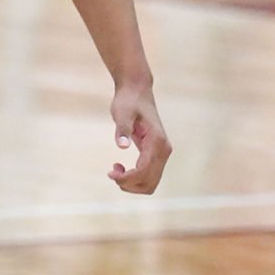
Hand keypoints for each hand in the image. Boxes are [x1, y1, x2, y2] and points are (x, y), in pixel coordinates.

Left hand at [106, 79, 171, 193]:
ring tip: (115, 171)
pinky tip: (121, 168)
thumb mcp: (122, 112)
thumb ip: (123, 129)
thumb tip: (122, 146)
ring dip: (132, 184)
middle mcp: (164, 150)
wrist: (137, 90)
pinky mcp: (157, 154)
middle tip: (112, 173)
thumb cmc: (128, 101)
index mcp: (157, 142)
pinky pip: (149, 176)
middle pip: (149, 183)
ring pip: (151, 184)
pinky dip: (135, 179)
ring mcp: (162, 153)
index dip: (127, 178)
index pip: (144, 171)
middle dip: (129, 184)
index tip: (110, 173)